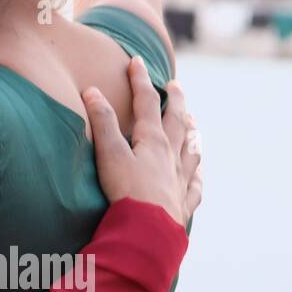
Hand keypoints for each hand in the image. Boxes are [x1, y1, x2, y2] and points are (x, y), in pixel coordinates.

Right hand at [84, 57, 201, 227]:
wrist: (149, 231)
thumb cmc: (126, 191)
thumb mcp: (109, 153)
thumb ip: (102, 122)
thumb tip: (92, 91)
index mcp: (152, 141)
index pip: (146, 102)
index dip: (140, 80)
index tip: (136, 60)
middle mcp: (171, 156)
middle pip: (177, 122)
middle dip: (175, 101)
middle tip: (176, 85)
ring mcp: (180, 180)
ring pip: (191, 151)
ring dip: (191, 134)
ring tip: (193, 124)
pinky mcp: (182, 203)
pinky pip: (195, 186)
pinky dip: (197, 176)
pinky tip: (198, 173)